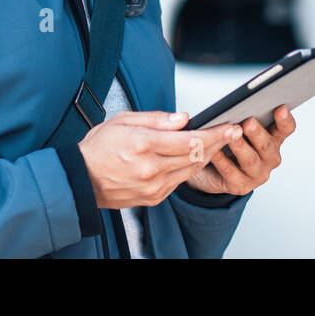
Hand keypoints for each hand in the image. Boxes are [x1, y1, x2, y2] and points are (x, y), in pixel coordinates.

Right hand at [77, 111, 243, 208]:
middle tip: (233, 132)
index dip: (215, 133)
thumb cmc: (99, 147)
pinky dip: (190, 168)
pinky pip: (180, 181)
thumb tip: (184, 118)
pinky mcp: (154, 197)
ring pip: (192, 170)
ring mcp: (154, 186)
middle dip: (218, 143)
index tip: (231, 126)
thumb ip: (156, 119)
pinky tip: (196, 157)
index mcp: (144, 145)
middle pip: (197, 156)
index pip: (191, 140)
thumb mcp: (123, 120)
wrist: (81, 180)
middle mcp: (152, 168)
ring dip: (208, 156)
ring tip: (217, 142)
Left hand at [184, 104, 294, 195]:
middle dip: (257, 133)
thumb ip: (243, 117)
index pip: (285, 128)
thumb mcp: (240, 128)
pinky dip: (221, 160)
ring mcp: (257, 174)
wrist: (212, 171)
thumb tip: (236, 104)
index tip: (280, 107)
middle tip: (249, 122)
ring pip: (249, 160)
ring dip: (240, 146)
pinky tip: (213, 150)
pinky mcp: (241, 186)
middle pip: (267, 145)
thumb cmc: (230, 143)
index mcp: (274, 139)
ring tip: (232, 134)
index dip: (284, 119)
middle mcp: (270, 158)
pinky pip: (230, 171)